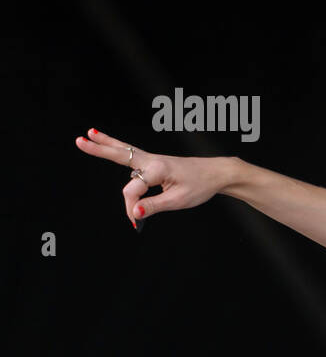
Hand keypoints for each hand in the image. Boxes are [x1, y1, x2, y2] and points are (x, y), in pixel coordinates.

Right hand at [75, 128, 227, 226]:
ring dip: (105, 144)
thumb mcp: (179, 201)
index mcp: (158, 169)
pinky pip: (131, 154)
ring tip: (87, 135)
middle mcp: (152, 160)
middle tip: (79, 141)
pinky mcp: (154, 162)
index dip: (132, 208)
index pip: (133, 190)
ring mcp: (152, 159)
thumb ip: (155, 206)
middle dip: (99, 149)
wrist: (216, 173)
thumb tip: (135, 213)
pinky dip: (118, 148)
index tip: (136, 222)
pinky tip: (108, 143)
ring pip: (124, 150)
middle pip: (121, 154)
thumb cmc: (200, 186)